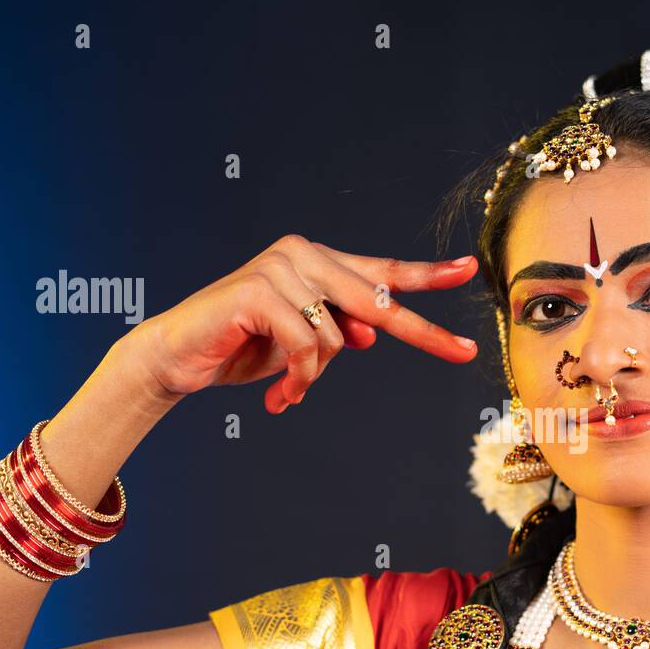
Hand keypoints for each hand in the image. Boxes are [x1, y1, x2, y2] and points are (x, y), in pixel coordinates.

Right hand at [128, 235, 479, 413]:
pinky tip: (278, 394)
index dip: (427, 274)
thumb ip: (340, 332)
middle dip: (421, 332)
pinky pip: (307, 345)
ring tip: (288, 389)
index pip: (382, 271)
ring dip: (315, 376)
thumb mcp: (304, 345)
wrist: (180, 358)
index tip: (469, 270)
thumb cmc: (243, 348)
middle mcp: (302, 254)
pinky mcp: (258, 290)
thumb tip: (371, 335)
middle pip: (377, 302)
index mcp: (319, 263)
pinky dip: (298, 378)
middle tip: (463, 351)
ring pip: (338, 336)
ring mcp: (280, 267)